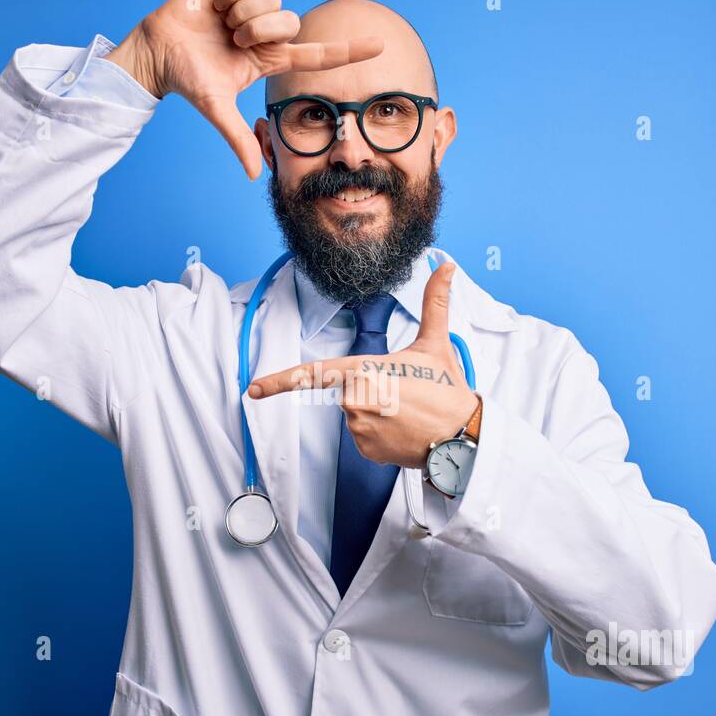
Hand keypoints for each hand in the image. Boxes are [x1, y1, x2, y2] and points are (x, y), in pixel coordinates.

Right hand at [107, 0, 383, 180]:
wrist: (157, 51)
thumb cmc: (187, 79)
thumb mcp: (216, 109)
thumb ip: (238, 139)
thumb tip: (256, 176)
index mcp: (270, 59)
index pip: (318, 55)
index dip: (349, 50)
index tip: (381, 45)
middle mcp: (267, 33)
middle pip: (289, 21)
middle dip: (259, 30)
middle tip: (233, 40)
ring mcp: (252, 8)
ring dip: (242, 12)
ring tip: (221, 24)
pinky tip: (215, 4)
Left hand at [247, 263, 480, 467]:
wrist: (463, 437)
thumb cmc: (448, 389)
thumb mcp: (437, 343)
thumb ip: (434, 302)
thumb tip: (444, 265)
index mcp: (364, 371)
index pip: (313, 375)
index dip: (279, 381)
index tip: (253, 388)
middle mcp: (354, 402)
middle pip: (348, 390)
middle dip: (371, 390)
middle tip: (406, 395)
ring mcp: (358, 429)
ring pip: (355, 414)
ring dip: (376, 412)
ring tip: (408, 413)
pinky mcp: (366, 451)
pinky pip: (363, 437)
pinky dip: (380, 434)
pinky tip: (404, 432)